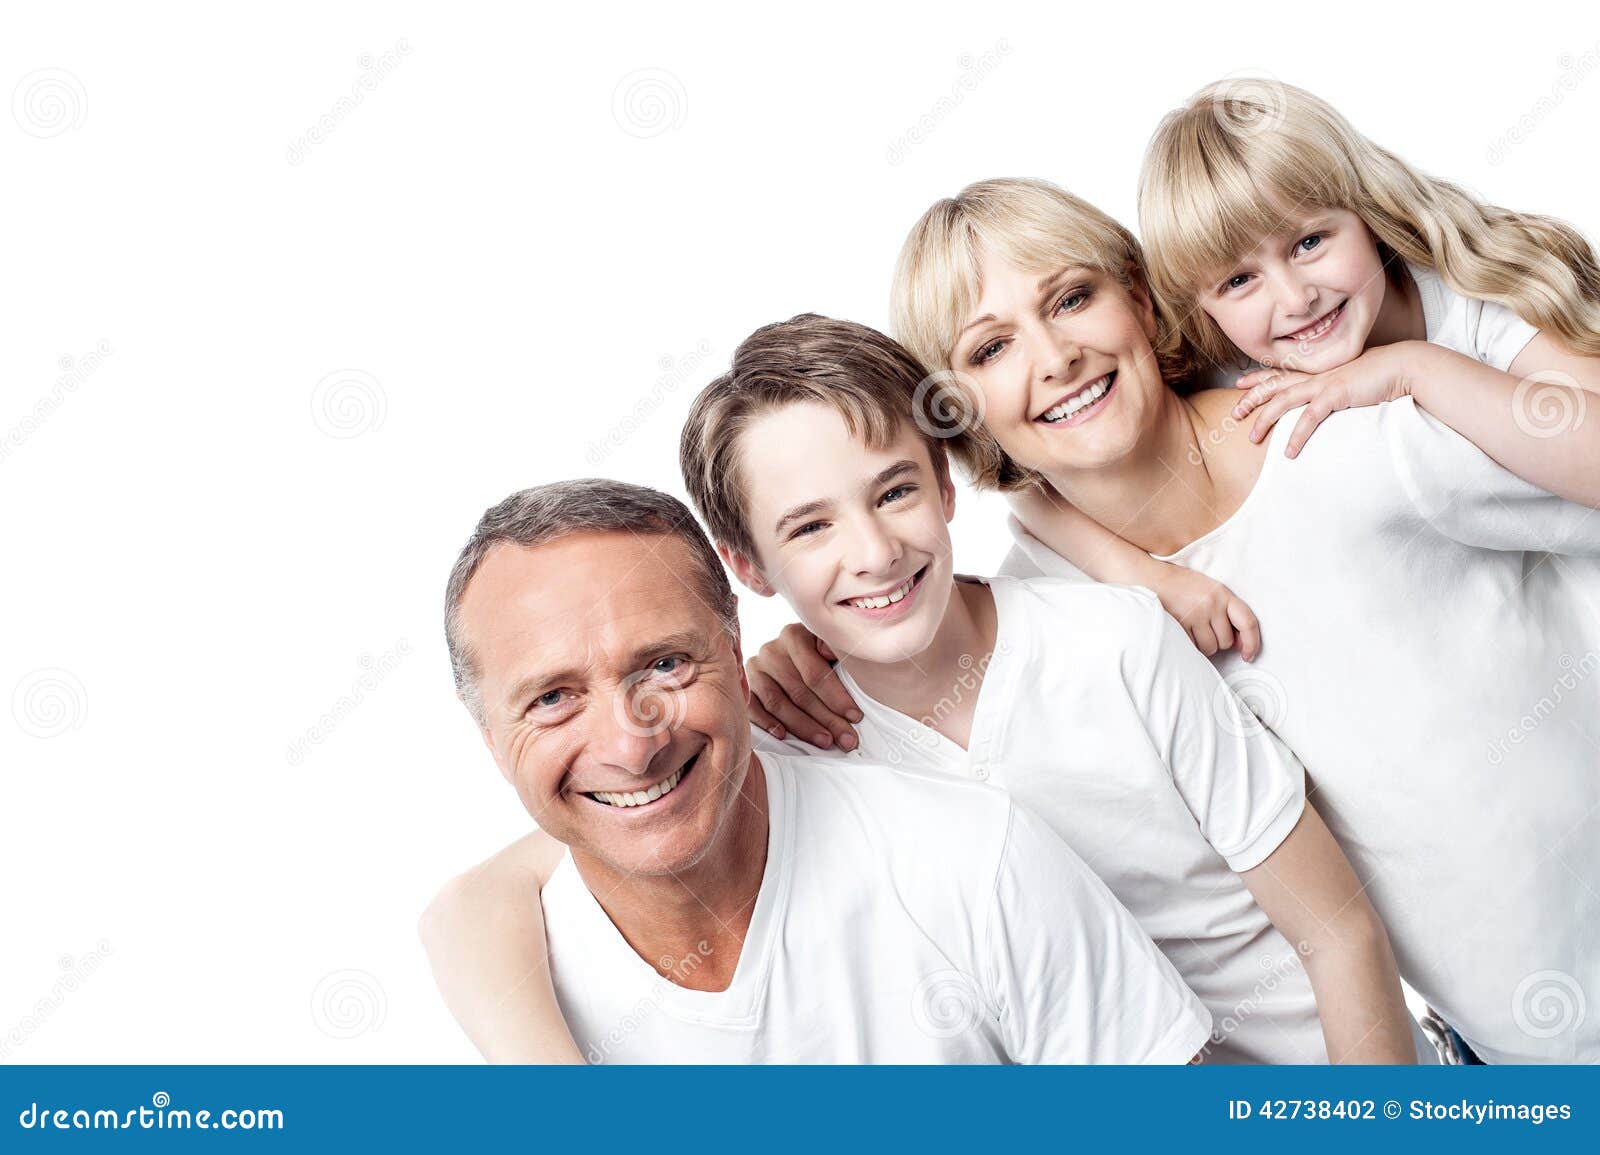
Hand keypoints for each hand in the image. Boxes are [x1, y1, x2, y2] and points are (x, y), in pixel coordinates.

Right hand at [744, 622, 861, 749]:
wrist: (790, 657)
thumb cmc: (820, 656)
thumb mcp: (830, 647)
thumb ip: (835, 648)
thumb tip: (828, 653)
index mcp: (794, 636)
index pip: (815, 673)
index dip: (836, 697)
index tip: (856, 717)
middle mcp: (770, 650)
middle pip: (799, 692)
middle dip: (826, 719)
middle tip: (846, 739)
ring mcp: (754, 669)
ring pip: (778, 703)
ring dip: (803, 727)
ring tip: (825, 742)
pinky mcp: (743, 687)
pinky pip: (753, 708)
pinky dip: (768, 724)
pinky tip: (784, 737)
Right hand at [1144, 563, 1259, 660]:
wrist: (1153, 578)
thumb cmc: (1183, 586)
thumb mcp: (1210, 590)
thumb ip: (1226, 612)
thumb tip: (1240, 645)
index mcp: (1223, 593)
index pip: (1248, 622)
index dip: (1252, 643)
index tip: (1248, 655)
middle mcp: (1211, 604)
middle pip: (1226, 641)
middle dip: (1217, 641)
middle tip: (1204, 628)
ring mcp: (1194, 615)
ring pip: (1209, 648)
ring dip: (1202, 645)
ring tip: (1191, 628)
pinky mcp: (1178, 624)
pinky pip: (1192, 648)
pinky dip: (1189, 645)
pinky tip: (1182, 632)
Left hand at [1233, 343, 1419, 457]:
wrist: (1404, 366)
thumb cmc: (1380, 375)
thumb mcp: (1351, 380)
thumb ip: (1335, 388)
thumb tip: (1328, 400)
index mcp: (1318, 371)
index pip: (1281, 373)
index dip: (1258, 378)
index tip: (1240, 383)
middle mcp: (1316, 375)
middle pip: (1274, 386)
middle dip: (1251, 398)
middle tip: (1234, 413)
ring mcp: (1324, 384)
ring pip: (1283, 401)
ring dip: (1265, 420)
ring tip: (1252, 438)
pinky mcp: (1336, 395)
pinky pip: (1309, 418)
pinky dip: (1297, 435)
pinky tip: (1289, 452)